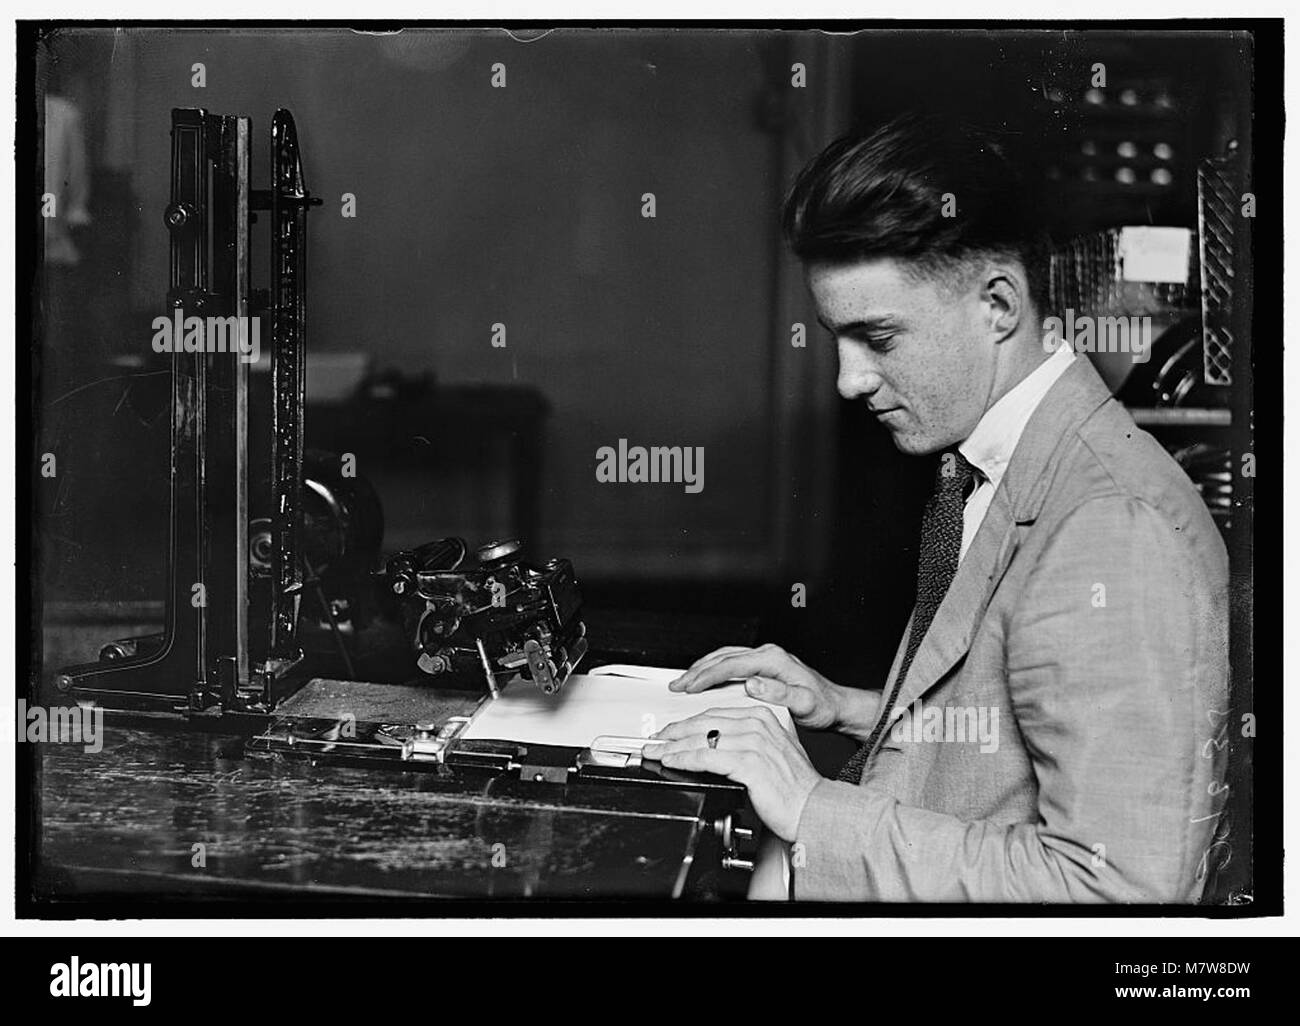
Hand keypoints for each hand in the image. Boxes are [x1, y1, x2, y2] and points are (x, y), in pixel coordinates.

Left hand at [640, 706, 820, 842]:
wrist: (814, 808)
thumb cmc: (795, 787)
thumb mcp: (774, 752)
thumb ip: (749, 741)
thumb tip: (717, 744)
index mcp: (763, 717)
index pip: (714, 715)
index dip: (688, 723)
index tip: (671, 730)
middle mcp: (758, 725)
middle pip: (704, 724)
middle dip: (674, 732)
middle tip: (654, 740)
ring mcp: (753, 742)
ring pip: (701, 740)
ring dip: (673, 747)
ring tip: (656, 752)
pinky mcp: (748, 763)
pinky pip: (706, 757)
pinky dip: (684, 759)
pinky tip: (672, 762)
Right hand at [669, 643, 877, 737]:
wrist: (837, 705)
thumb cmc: (823, 706)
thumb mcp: (804, 703)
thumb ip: (779, 693)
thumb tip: (754, 684)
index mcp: (774, 660)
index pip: (732, 664)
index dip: (707, 675)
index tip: (690, 686)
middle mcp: (769, 655)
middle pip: (723, 657)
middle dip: (697, 671)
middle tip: (677, 685)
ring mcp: (766, 658)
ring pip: (725, 657)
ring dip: (703, 668)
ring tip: (684, 681)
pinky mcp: (765, 666)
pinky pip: (732, 662)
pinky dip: (714, 669)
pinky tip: (705, 678)